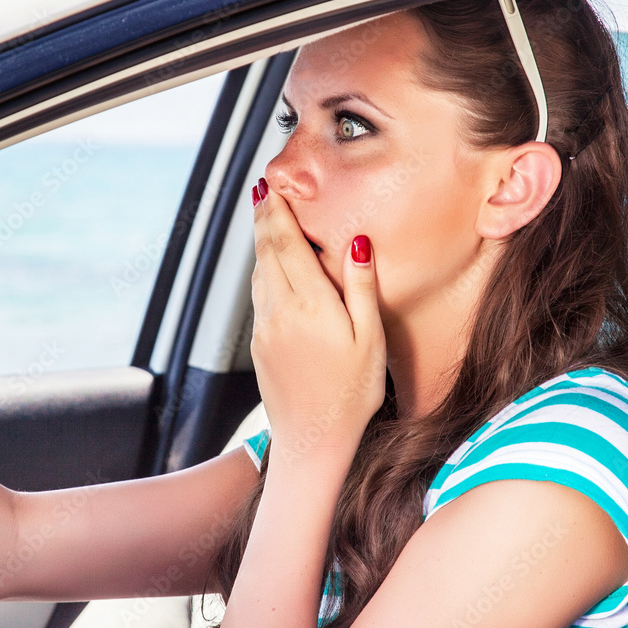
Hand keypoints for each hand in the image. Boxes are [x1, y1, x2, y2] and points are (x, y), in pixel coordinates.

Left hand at [250, 179, 385, 471]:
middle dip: (264, 218)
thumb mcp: (369, 339)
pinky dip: (261, 271)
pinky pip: (258, 296)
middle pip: (266, 252)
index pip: (287, 244)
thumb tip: (357, 242)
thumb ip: (360, 287)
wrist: (312, 441)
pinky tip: (269, 267)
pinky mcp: (259, 345)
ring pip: (258, 273)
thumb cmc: (351, 395)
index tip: (273, 186)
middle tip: (263, 191)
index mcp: (309, 305)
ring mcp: (265, 329)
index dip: (278, 212)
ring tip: (264, 219)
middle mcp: (279, 312)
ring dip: (260, 243)